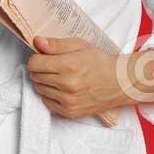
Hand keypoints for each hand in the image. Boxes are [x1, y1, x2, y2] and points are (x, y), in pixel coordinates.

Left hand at [28, 37, 153, 116]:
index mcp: (69, 65)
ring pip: (39, 89)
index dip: (37, 58)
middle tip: (53, 66)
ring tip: (59, 77)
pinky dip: (50, 95)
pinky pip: (46, 102)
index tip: (44, 57)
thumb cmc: (100, 63)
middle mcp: (67, 85)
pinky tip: (61, 89)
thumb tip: (37, 42)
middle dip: (41, 69)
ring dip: (44, 82)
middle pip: (35, 76)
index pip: (34, 63)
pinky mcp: (69, 112)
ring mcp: (68, 101)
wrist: (119, 83)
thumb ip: (57, 44)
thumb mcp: (80, 46)